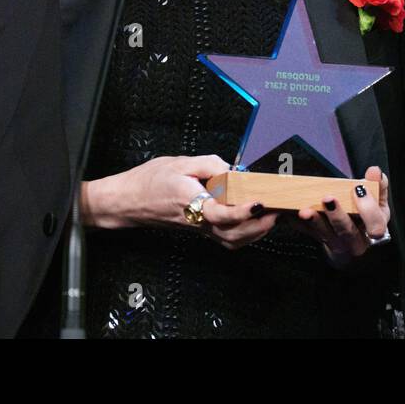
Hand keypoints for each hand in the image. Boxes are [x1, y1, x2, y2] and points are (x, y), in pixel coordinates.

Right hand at [82, 155, 277, 249]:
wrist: (128, 200)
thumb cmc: (150, 180)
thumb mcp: (179, 162)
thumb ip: (209, 164)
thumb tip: (233, 170)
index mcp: (190, 202)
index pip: (220, 214)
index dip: (242, 210)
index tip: (258, 201)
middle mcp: (196, 220)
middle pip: (233, 235)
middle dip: (259, 226)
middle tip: (276, 210)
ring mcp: (199, 229)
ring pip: (231, 241)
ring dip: (255, 232)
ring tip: (271, 215)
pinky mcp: (199, 230)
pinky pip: (226, 238)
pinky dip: (245, 234)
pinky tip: (254, 220)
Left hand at [286, 166, 389, 269]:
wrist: (352, 240)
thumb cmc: (366, 216)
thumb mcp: (377, 201)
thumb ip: (378, 185)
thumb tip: (374, 171)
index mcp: (373, 229)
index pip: (375, 225)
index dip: (368, 209)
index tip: (358, 189)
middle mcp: (355, 241)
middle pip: (346, 231)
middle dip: (337, 215)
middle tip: (328, 198)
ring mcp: (336, 243)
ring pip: (324, 234)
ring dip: (314, 221)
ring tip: (304, 210)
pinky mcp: (319, 241)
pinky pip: (307, 233)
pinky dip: (298, 222)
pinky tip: (289, 212)